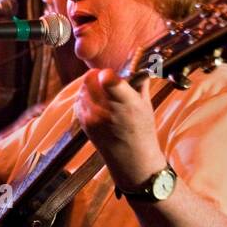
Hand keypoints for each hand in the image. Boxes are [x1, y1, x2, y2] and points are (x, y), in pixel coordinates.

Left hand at [74, 69, 166, 188]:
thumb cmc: (142, 133)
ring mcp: (93, 118)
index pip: (108, 80)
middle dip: (97, 76)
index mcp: (127, 103)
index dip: (106, 73)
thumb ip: (140, 84)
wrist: (132, 161)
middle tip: (105, 80)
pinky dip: (85, 98)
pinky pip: (79, 101)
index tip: (110, 75)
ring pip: (82, 89)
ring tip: (102, 94)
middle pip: (90, 80)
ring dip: (90, 86)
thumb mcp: (147, 106)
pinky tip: (97, 104)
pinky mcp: (84, 123)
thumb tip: (139, 65)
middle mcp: (107, 110)